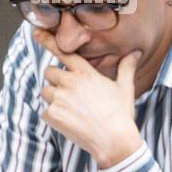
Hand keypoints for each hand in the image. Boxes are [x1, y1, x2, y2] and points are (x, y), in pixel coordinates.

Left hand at [33, 27, 144, 169]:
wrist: (114, 140)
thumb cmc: (121, 114)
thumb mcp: (125, 88)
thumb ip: (126, 68)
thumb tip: (136, 53)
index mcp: (85, 74)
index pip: (63, 52)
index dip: (48, 41)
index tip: (35, 31)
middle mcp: (69, 83)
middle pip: (49, 72)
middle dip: (56, 80)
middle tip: (70, 93)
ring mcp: (59, 99)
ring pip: (45, 92)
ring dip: (54, 98)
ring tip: (73, 109)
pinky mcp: (52, 115)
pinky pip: (45, 111)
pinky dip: (54, 116)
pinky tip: (71, 122)